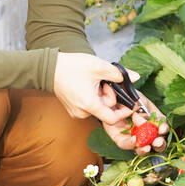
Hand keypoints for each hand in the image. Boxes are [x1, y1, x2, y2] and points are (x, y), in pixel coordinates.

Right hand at [52, 53, 168, 153]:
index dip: (124, 111)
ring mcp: (76, 112)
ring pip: (98, 108)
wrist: (49, 68)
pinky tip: (89, 85)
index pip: (112, 118)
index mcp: (89, 104)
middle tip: (105, 82)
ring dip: (102, 97)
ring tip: (96, 82)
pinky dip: (94, 98)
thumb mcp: (99, 67)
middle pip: (106, 111)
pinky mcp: (73, 109)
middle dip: (111, 97)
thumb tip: (135, 77)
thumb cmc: (71, 66)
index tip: (129, 102)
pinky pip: (90, 107)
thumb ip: (119, 74)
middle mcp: (82, 112)